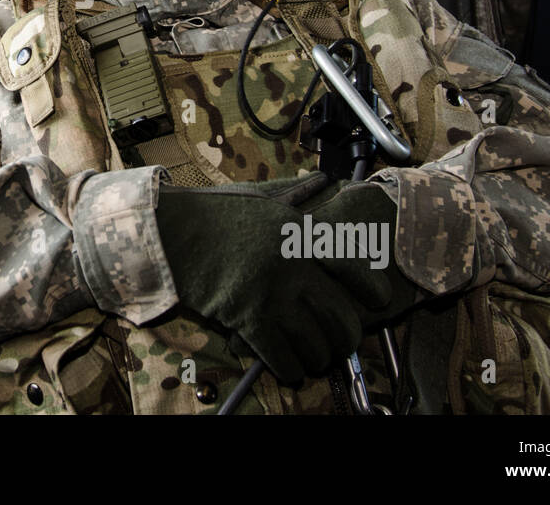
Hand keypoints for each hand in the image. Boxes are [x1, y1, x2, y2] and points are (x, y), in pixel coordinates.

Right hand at [155, 180, 403, 384]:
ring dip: (318, 357)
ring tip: (315, 359)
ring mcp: (271, 292)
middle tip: (342, 345)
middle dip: (346, 337)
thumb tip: (324, 182)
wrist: (170, 233)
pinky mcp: (248, 317)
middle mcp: (292, 264)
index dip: (370, 286)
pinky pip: (283, 355)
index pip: (351, 262)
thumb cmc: (213, 215)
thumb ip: (296, 197)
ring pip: (314, 342)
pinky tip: (291, 368)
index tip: (378, 300)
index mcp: (298, 233)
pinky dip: (291, 368)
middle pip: (339, 314)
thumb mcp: (261, 199)